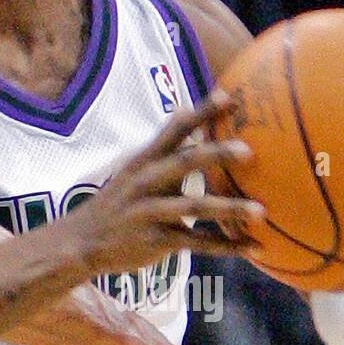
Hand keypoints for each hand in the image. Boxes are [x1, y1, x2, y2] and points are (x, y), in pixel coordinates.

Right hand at [66, 89, 264, 274]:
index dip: (200, 112)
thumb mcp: (134, 170)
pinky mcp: (155, 241)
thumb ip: (163, 148)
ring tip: (261, 211)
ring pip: (193, 207)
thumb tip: (186, 111)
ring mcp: (149, 212)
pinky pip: (196, 244)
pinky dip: (227, 246)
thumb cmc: (119, 202)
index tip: (227, 96)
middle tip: (248, 150)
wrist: (82, 242)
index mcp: (144, 161)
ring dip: (228, 209)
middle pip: (183, 163)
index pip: (173, 130)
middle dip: (215, 155)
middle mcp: (146, 182)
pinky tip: (255, 248)